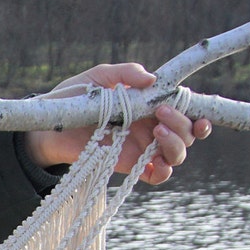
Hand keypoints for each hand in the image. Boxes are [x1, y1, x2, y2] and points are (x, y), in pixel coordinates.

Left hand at [22, 63, 211, 185]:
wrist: (49, 127)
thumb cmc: (75, 98)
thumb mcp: (99, 77)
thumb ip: (126, 73)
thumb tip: (152, 79)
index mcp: (151, 104)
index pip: (187, 110)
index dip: (200, 113)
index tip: (200, 112)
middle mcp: (152, 127)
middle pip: (188, 133)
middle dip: (183, 123)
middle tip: (159, 114)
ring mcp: (142, 148)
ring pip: (178, 154)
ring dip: (176, 143)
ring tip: (155, 130)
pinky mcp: (129, 166)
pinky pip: (157, 175)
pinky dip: (163, 170)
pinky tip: (155, 161)